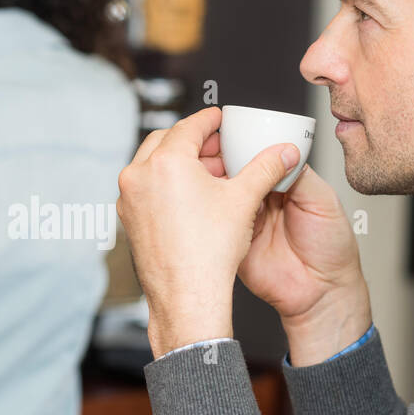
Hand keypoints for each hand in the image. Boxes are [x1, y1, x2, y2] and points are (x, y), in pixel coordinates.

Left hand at [116, 106, 301, 357]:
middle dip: (193, 140)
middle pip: (166, 141)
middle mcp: (139, 176)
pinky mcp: (128, 218)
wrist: (187, 296)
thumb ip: (266, 167)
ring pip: (153, 165)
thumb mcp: (243, 199)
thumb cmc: (208, 252)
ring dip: (179, 161)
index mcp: (165, 162)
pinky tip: (191, 197)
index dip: (209, 120)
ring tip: (209, 172)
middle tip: (217, 145)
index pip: (189, 126)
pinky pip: (146, 188)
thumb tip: (285, 152)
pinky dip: (165, 183)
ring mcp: (129, 198)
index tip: (218, 118)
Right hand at [236, 150, 372, 365]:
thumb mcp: (323, 201)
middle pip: (241, 172)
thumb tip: (280, 152)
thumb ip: (300, 175)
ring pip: (228, 193)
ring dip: (222, 184)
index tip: (240, 138)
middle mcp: (265, 199)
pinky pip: (221, 221)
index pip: (264, 157)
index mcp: (288, 184)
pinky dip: (217, 211)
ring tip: (221, 177)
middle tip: (225, 155)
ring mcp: (248, 219)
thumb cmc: (333, 250)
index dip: (252, 147)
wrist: (322, 293)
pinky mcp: (234, 240)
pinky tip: (217, 203)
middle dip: (231, 162)